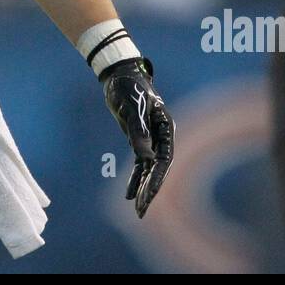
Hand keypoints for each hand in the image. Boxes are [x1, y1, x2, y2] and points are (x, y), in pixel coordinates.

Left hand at [101, 58, 173, 217]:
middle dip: (150, 189)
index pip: (164, 159)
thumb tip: (146, 159)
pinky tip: (128, 193)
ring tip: (137, 209)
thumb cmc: (128, 86)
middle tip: (141, 211)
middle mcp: (162, 134)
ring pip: (149, 167)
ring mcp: (151, 137)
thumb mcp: (131, 107)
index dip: (157, 179)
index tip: (147, 195)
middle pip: (158, 167)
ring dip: (142, 186)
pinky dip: (134, 177)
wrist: (119, 73)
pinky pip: (139, 162)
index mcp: (166, 126)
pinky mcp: (139, 137)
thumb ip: (138, 132)